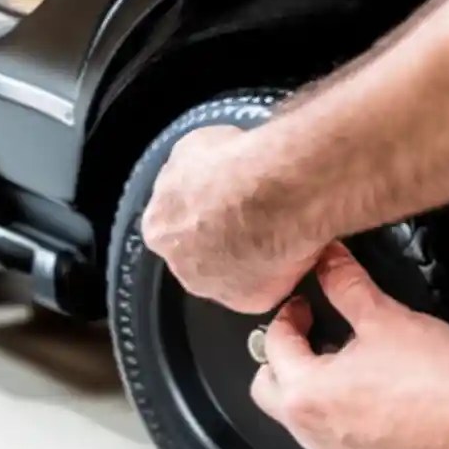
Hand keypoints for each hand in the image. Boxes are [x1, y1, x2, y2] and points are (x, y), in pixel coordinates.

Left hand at [141, 126, 322, 313]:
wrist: (274, 193)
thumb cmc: (234, 166)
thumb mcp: (194, 147)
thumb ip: (189, 172)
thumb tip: (200, 170)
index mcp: (159, 229)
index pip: (174, 226)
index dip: (201, 212)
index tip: (222, 201)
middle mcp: (181, 266)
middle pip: (200, 257)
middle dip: (222, 240)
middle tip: (250, 216)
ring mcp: (216, 289)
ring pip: (232, 274)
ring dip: (249, 256)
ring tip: (275, 227)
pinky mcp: (251, 301)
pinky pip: (264, 285)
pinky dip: (277, 269)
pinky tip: (289, 245)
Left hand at [250, 244, 448, 448]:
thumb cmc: (434, 383)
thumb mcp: (383, 317)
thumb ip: (348, 286)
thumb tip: (331, 261)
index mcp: (304, 393)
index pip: (273, 345)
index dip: (286, 315)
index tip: (303, 302)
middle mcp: (312, 429)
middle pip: (269, 388)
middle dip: (282, 355)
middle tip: (308, 329)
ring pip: (300, 413)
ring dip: (309, 381)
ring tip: (341, 354)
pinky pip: (332, 429)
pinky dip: (336, 404)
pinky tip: (370, 383)